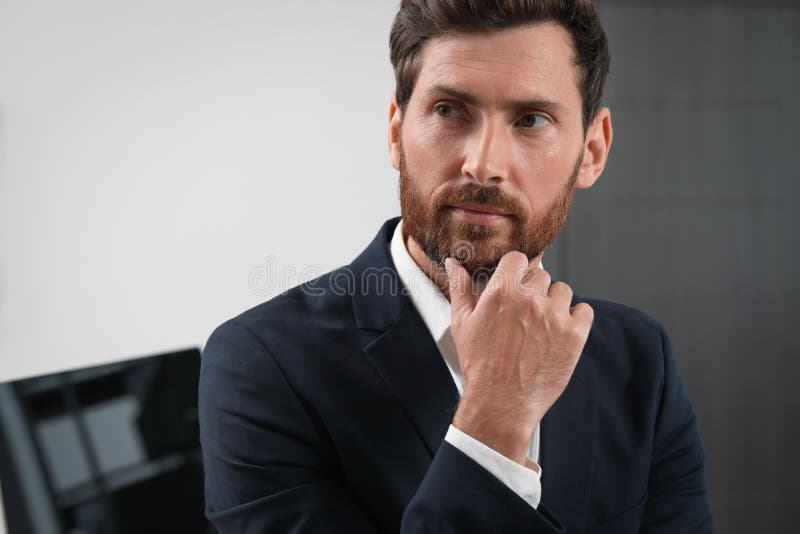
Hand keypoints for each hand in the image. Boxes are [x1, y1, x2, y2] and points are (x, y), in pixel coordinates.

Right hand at [445, 251, 593, 464]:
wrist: (500, 404)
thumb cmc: (479, 364)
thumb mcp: (462, 323)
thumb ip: (461, 288)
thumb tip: (454, 263)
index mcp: (502, 291)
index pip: (519, 258)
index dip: (516, 271)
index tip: (514, 285)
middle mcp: (530, 299)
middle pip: (541, 274)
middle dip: (533, 290)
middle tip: (524, 314)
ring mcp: (555, 317)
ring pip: (563, 291)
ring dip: (554, 303)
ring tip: (541, 326)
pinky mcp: (574, 336)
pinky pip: (584, 311)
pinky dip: (575, 319)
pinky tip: (559, 333)